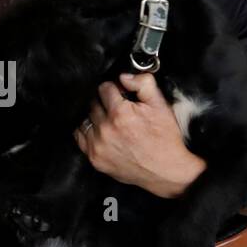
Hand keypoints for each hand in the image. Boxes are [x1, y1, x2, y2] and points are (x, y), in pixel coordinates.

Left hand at [75, 72, 204, 196]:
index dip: (113, 88)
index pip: (104, 88)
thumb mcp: (160, 105)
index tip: (118, 93)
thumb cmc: (164, 138)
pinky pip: (80, 137)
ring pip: (85, 119)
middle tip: (115, 108)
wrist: (166, 170)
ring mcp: (98, 145)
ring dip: (95, 116)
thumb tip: (124, 76)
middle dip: (104, 102)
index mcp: (121, 113)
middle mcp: (106, 129)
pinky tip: (99, 131)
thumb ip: (143, 83)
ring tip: (108, 120)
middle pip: (93, 103)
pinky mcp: (95, 159)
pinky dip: (87, 131)